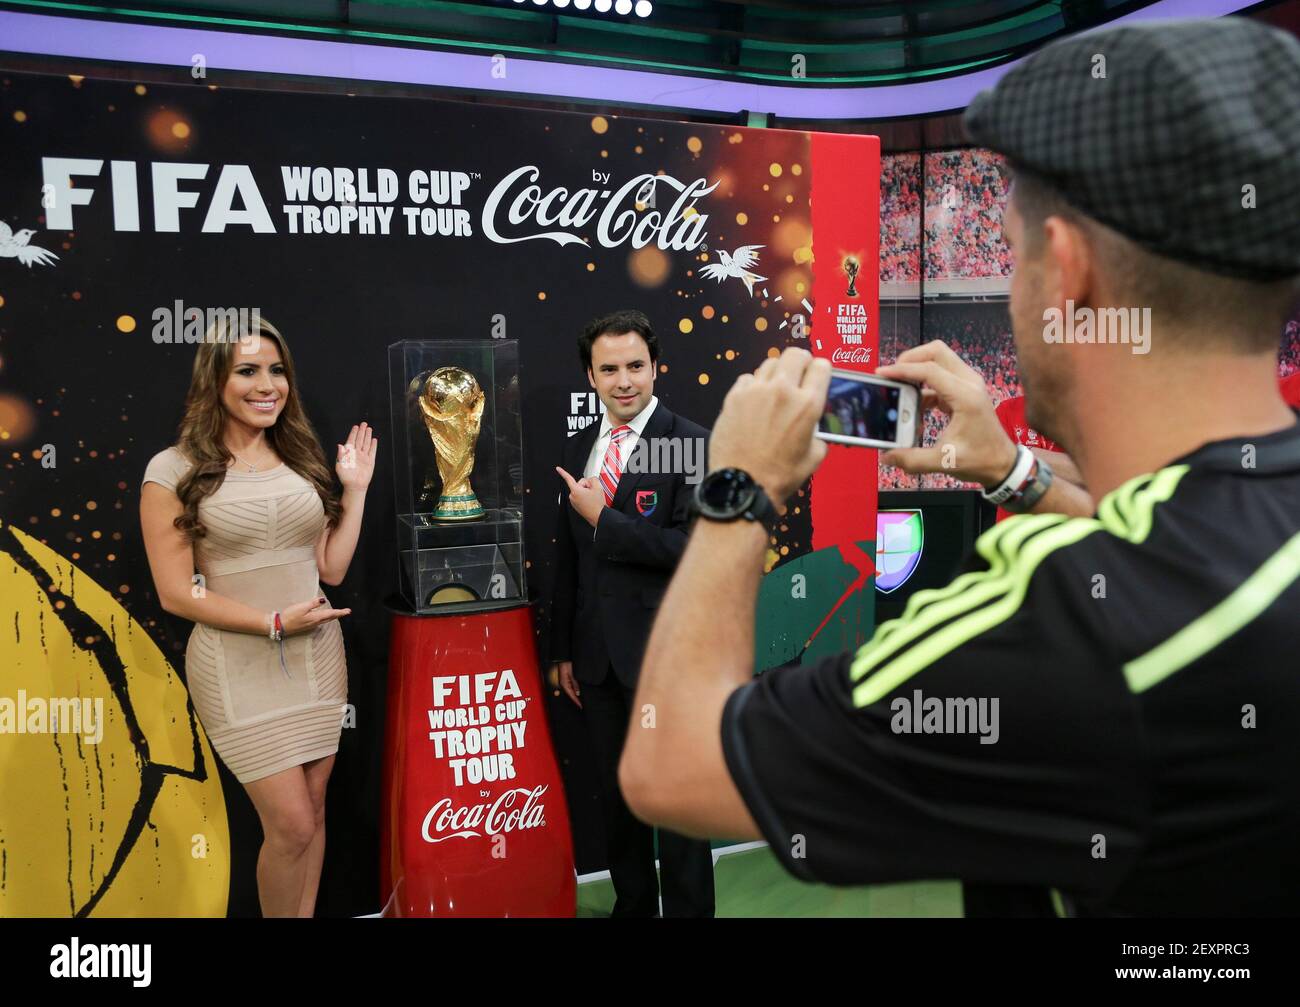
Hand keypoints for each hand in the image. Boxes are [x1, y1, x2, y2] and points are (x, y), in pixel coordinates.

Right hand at [280, 596, 351, 635]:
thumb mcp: (302, 607)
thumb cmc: (290, 615)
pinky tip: (324, 617)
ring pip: (325, 620)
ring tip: (338, 614)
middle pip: (330, 618)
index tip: (348, 611)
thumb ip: (313, 603)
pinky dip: (326, 618)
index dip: (340, 612)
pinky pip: (320, 622)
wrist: (280, 626)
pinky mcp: (307, 625)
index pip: (331, 614)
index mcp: (316, 617)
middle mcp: (315, 622)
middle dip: (338, 614)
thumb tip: (324, 600)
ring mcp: (311, 625)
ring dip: (332, 617)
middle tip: (346, 612)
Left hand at [337, 422, 377, 491]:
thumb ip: (340, 455)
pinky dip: (373, 446)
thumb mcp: (340, 466)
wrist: (354, 486)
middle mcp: (356, 454)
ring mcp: (364, 457)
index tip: (356, 427)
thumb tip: (340, 445)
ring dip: (367, 436)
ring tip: (369, 429)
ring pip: (366, 444)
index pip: (351, 440)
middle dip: (362, 432)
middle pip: (360, 440)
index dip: (353, 433)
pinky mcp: (370, 462)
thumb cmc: (345, 477)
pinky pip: (372, 452)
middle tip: (364, 424)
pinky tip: (374, 440)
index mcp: (349, 454)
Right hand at [553, 661, 580, 707]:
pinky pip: (571, 686)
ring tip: (581, 699)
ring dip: (576, 694)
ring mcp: (565, 680)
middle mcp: (564, 683)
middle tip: (582, 704)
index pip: (571, 695)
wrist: (564, 656)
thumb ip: (575, 684)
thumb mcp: (573, 674)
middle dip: (576, 699)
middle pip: (571, 693)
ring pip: (571, 690)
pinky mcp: (567, 677)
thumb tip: (577, 693)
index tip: (580, 705)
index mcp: (564, 683)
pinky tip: (578, 691)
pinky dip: (575, 689)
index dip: (576, 701)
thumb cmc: (567, 664)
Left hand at [556, 467, 603, 526]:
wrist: (599, 516)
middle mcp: (572, 496)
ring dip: (586, 492)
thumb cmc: (597, 504)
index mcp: (575, 491)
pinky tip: (590, 501)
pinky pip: (580, 497)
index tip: (558, 469)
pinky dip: (585, 497)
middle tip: (593, 492)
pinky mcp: (576, 506)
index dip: (562, 472)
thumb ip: (593, 479)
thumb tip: (590, 481)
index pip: (568, 478)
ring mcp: (574, 502)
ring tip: (592, 498)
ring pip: (580, 491)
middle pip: (579, 484)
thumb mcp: (598, 487)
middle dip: (586, 486)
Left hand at [709, 347, 830, 502]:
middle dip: (801, 362)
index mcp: (808, 405)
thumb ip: (817, 432)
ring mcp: (755, 391)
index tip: (817, 376)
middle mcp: (782, 391)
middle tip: (798, 375)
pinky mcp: (734, 397)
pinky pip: (747, 378)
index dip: (821, 370)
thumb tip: (812, 425)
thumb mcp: (814, 456)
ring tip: (775, 390)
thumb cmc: (780, 476)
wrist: (743, 485)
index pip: (821, 366)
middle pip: (795, 354)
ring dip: (777, 373)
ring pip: (770, 363)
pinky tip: (754, 402)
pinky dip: (753, 386)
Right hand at [876, 341, 1017, 487]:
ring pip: (939, 359)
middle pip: (936, 352)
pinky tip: (912, 403)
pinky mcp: (964, 390)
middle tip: (892, 374)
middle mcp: (969, 384)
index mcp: (966, 397)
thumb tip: (887, 456)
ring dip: (917, 367)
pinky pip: (940, 375)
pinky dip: (923, 383)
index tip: (882, 374)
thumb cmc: (980, 460)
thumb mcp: (944, 462)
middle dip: (911, 358)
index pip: (930, 370)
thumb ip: (912, 459)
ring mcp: (968, 384)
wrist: (1002, 463)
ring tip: (898, 385)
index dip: (903, 370)